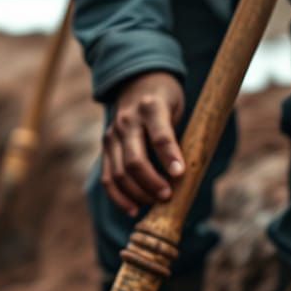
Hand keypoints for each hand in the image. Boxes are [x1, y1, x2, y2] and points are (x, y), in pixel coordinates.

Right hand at [101, 71, 185, 216]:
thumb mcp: (178, 108)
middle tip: (167, 196)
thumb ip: (178, 136)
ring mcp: (112, 134)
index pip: (160, 136)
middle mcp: (127, 121)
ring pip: (119, 173)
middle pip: (135, 161)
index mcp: (151, 107)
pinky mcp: (105, 147)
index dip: (170, 157)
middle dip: (152, 183)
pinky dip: (119, 197)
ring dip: (138, 193)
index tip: (180, 174)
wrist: (137, 82)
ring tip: (156, 202)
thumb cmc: (166, 100)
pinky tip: (133, 209)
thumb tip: (184, 177)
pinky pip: (107, 178)